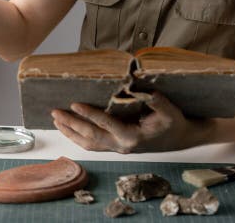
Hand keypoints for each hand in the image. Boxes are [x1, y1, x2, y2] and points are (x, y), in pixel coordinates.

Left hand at [50, 92, 192, 152]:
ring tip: (55, 120)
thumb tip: (137, 85)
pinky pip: (92, 145)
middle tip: (55, 112)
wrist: (179, 138)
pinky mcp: (115, 146)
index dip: (89, 114)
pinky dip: (77, 137)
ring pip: (88, 144)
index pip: (106, 125)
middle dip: (72, 124)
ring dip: (70, 132)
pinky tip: (67, 128)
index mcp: (133, 137)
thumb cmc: (173, 122)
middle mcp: (122, 146)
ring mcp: (117, 148)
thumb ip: (156, 100)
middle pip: (91, 137)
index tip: (74, 104)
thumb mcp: (170, 110)